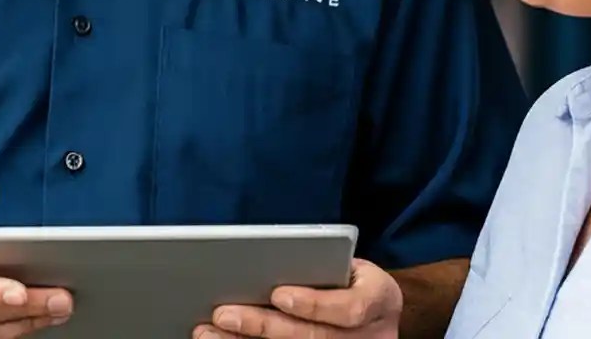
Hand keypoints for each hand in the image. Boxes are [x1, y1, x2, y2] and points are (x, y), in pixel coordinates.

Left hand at [195, 259, 400, 338]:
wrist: (377, 312)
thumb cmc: (354, 281)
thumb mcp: (352, 266)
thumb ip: (322, 265)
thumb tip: (265, 260)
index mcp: (380, 301)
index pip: (349, 309)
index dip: (314, 304)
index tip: (279, 294)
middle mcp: (371, 336)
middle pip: (314, 338)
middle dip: (265, 326)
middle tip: (224, 314)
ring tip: (210, 334)